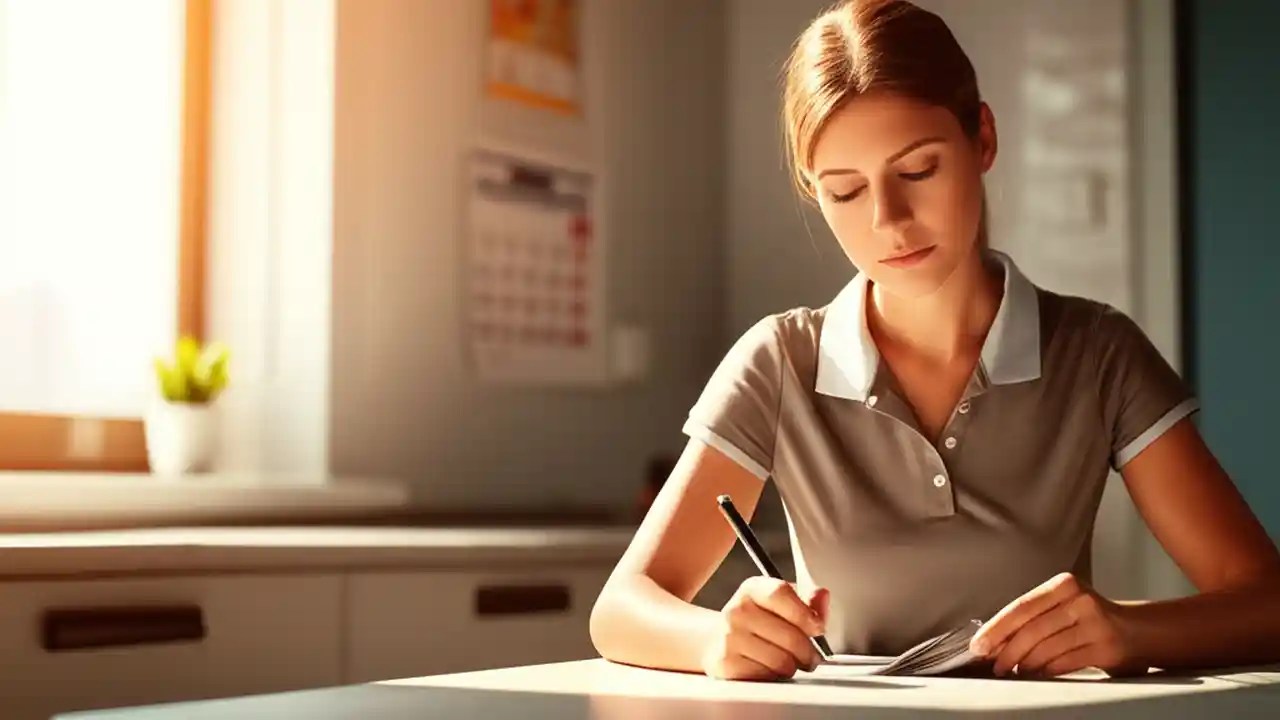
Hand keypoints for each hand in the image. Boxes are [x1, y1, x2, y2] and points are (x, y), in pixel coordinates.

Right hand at [701, 577, 829, 680]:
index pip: (781, 593)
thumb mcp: (780, 604)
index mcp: (752, 589)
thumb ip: (807, 601)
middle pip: (789, 634)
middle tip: (811, 656)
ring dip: (793, 666)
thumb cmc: (756, 622)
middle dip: (808, 651)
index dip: (806, 614)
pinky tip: (771, 669)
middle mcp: (737, 610)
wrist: (717, 640)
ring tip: (790, 663)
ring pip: (782, 660)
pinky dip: (775, 677)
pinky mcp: (727, 663)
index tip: (817, 627)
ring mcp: (729, 637)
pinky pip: (767, 676)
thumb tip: (823, 597)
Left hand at [969, 572, 1145, 678]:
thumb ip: (1033, 618)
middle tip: (995, 666)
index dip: (996, 629)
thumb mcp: (1063, 606)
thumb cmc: (1090, 618)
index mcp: (1063, 585)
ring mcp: (1095, 623)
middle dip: (1007, 651)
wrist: (1138, 630)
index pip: (1021, 607)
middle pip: (1031, 629)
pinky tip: (1037, 674)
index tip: (979, 645)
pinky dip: (1046, 671)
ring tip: (1014, 671)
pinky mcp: (1105, 648)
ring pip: (1046, 648)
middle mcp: (1079, 600)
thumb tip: (994, 641)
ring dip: (1025, 664)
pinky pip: (1064, 662)